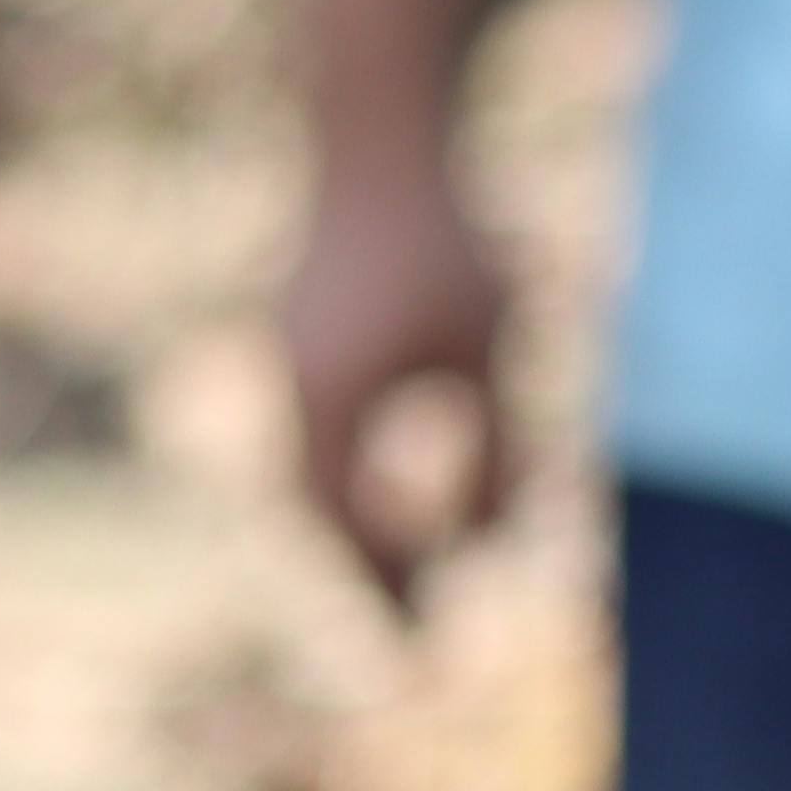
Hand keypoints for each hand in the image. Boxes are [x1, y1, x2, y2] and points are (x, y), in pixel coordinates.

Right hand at [279, 164, 517, 609]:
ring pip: (313, 480)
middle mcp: (296, 387)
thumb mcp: (489, 353)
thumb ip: (498, 447)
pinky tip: (393, 510)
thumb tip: (499, 542)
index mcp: (334, 399)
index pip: (352, 526)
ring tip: (408, 585)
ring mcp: (291, 361)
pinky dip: (350, 489)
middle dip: (368, 577)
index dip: (389, 590)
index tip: (424, 651)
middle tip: (416, 637)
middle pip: (322, 514)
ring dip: (356, 537)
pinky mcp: (302, 340)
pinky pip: (318, 442)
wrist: (376, 139)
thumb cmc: (445, 244)